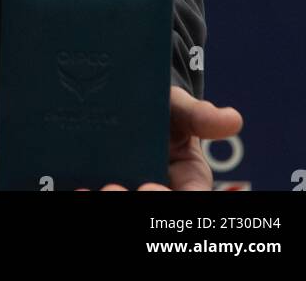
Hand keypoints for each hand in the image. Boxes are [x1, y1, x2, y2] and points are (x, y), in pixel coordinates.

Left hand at [79, 86, 242, 190]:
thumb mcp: (180, 106)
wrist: (129, 95)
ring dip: (106, 202)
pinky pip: (96, 195)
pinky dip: (81, 194)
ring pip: (123, 203)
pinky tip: (72, 187)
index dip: (167, 202)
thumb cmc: (163, 104)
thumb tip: (234, 119)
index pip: (187, 202)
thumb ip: (201, 115)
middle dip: (132, 204)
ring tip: (86, 190)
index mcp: (189, 183)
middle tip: (113, 188)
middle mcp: (157, 192)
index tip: (150, 187)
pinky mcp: (100, 185)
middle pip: (150, 210)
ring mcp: (129, 189)